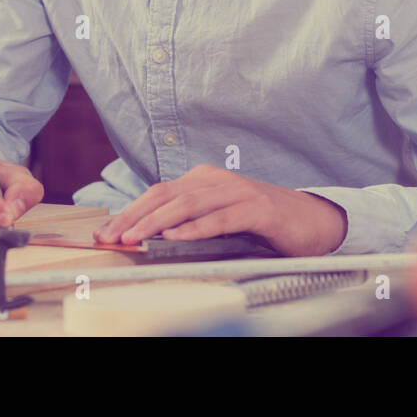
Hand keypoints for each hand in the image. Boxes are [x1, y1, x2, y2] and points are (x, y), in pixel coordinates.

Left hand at [92, 164, 346, 256]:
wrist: (311, 221)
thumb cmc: (261, 222)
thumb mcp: (218, 218)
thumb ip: (188, 220)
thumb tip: (147, 237)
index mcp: (204, 179)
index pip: (158, 192)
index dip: (129, 210)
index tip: (105, 232)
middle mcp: (217, 180)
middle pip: (167, 195)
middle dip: (134, 217)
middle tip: (111, 237)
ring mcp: (238, 192)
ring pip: (189, 204)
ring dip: (157, 222)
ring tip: (135, 237)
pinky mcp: (258, 209)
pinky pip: (222, 218)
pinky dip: (196, 228)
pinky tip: (177, 237)